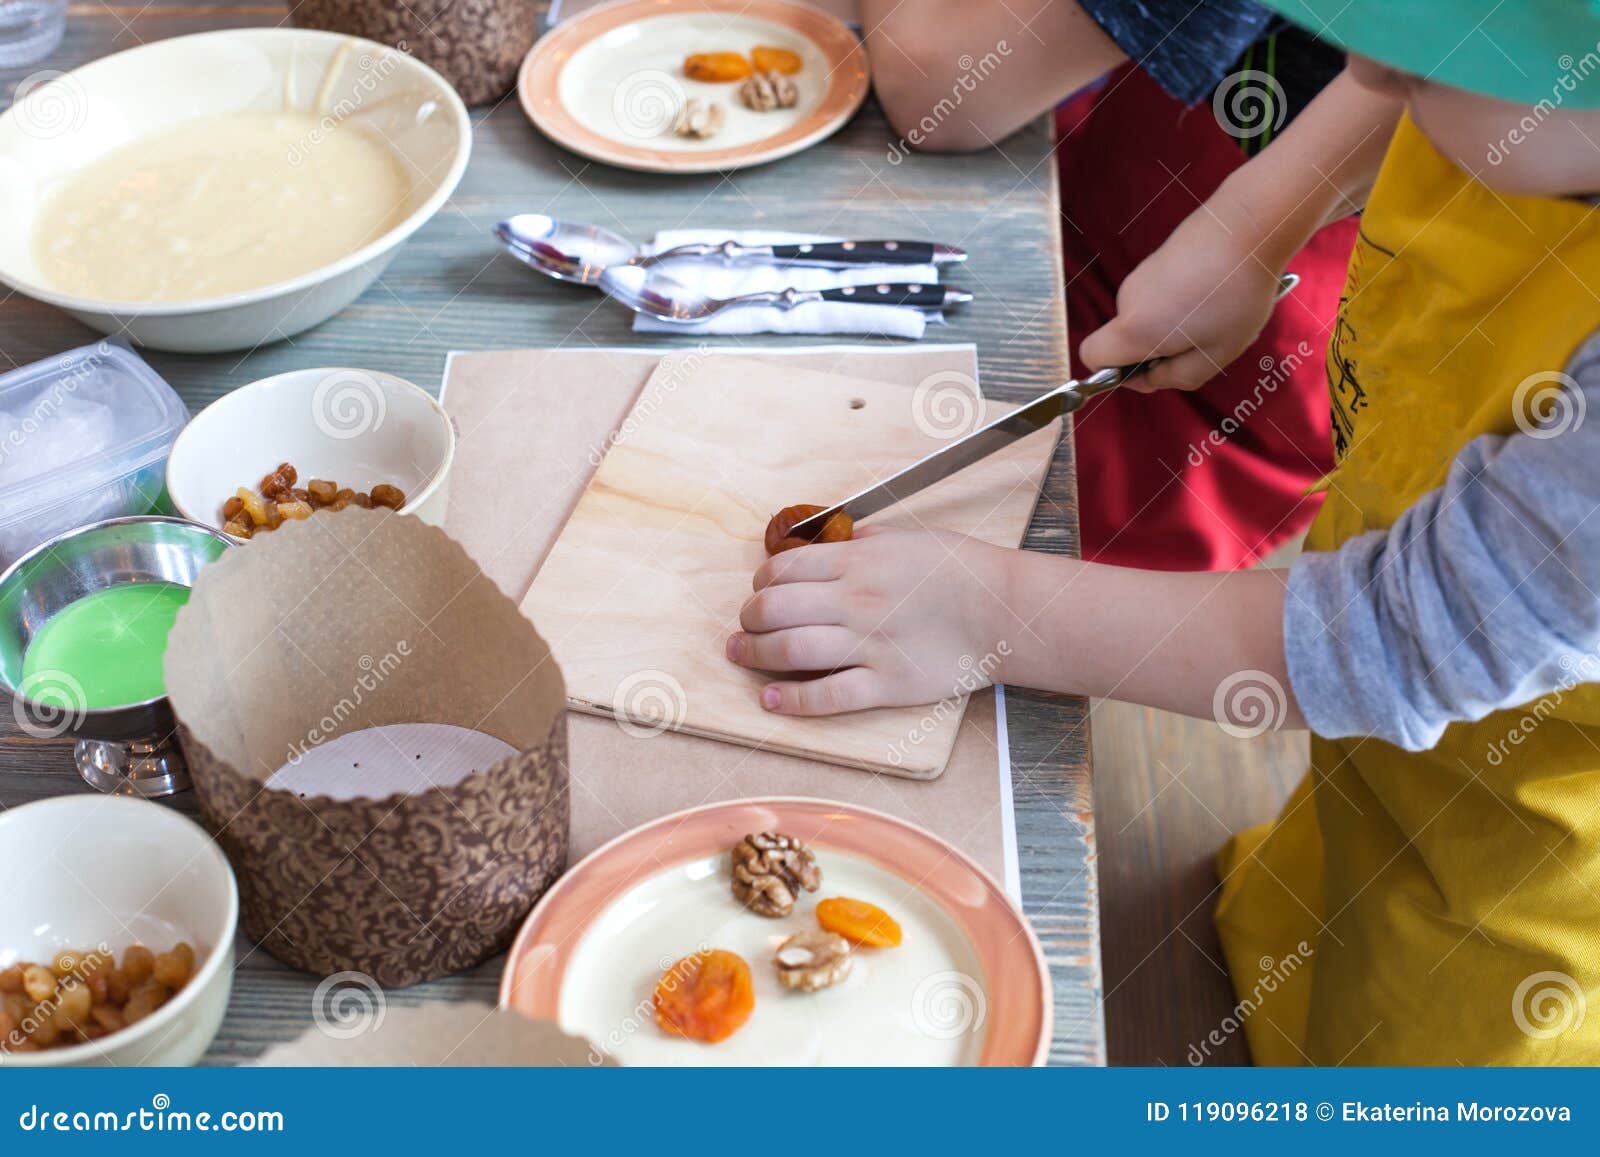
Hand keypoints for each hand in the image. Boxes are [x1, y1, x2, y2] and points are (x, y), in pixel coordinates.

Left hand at [726, 528, 1008, 715]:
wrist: (1002, 610)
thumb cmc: (959, 569)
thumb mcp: (905, 536)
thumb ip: (861, 539)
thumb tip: (829, 540)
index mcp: (857, 562)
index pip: (782, 571)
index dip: (760, 583)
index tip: (760, 592)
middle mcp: (854, 602)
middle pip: (773, 609)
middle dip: (748, 619)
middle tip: (744, 626)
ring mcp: (868, 645)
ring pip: (789, 651)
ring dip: (754, 655)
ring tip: (742, 655)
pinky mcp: (885, 684)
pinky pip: (827, 696)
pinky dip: (791, 701)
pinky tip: (771, 699)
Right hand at [1076, 183, 1288, 391]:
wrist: (1249, 226)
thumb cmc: (1235, 295)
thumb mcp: (1215, 356)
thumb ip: (1176, 378)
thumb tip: (1152, 377)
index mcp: (1135, 329)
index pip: (1092, 356)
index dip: (1114, 372)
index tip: (1153, 368)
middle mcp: (1128, 300)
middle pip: (1127, 339)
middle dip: (1160, 348)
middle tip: (1206, 339)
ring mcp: (1141, 275)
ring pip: (1149, 317)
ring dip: (1177, 324)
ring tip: (1219, 311)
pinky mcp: (1157, 259)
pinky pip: (1162, 296)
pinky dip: (1184, 302)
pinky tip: (1218, 290)